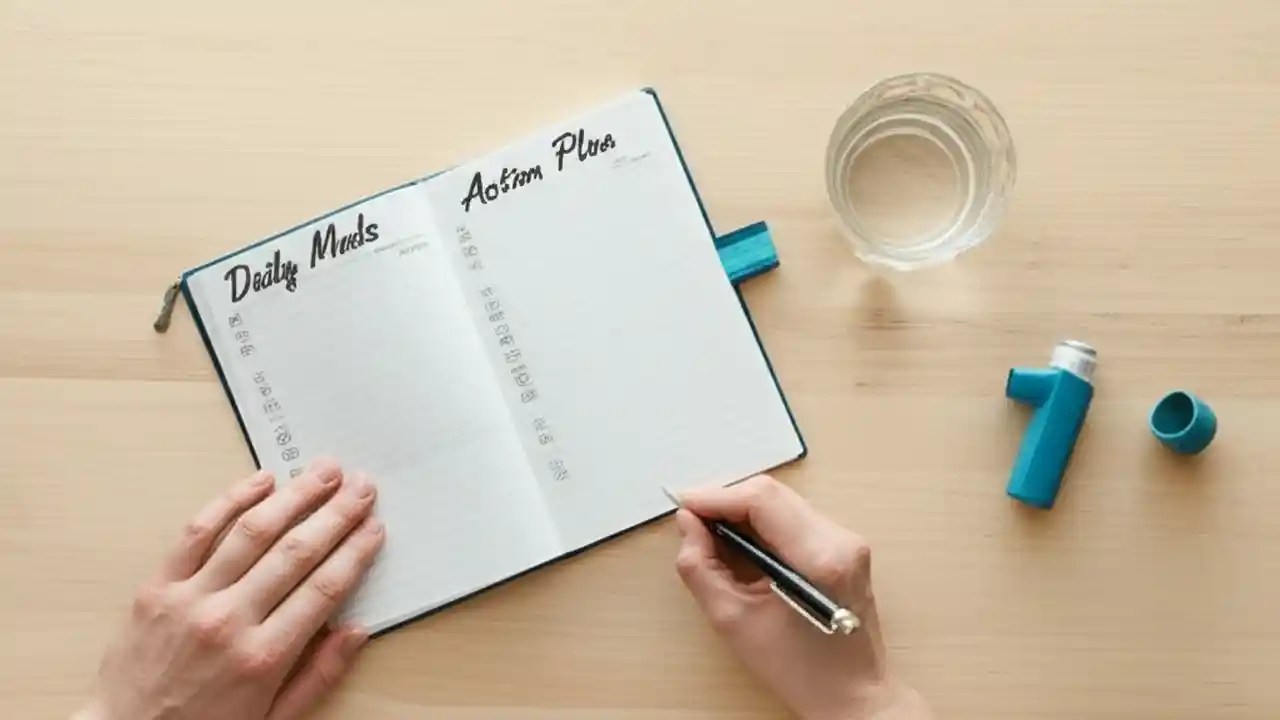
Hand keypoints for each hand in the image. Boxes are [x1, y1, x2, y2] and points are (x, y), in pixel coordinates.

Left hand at [75, 459, 384, 719]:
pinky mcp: (157, 587)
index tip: (375, 527)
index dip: (355, 552)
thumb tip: (356, 631)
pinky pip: (196, 533)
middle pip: (295, 552)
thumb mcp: (274, 719)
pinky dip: (230, 501)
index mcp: (263, 658)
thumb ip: (319, 675)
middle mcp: (228, 622)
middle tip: (362, 487)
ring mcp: (190, 599)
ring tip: (323, 472)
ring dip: (293, 496)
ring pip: (251, 532)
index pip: (324, 588)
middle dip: (336, 514)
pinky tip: (260, 483)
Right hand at [674, 476, 931, 719]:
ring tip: (713, 535)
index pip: (761, 500)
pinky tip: (743, 544)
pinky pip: (795, 518)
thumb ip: (702, 567)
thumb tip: (687, 525)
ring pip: (782, 503)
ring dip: (743, 511)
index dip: (715, 497)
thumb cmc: (801, 671)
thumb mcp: (734, 621)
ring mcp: (848, 541)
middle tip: (693, 522)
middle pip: (772, 494)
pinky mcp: (845, 547)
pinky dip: (763, 523)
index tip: (684, 505)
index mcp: (819, 559)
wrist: (852, 695)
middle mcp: (840, 540)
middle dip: (726, 502)